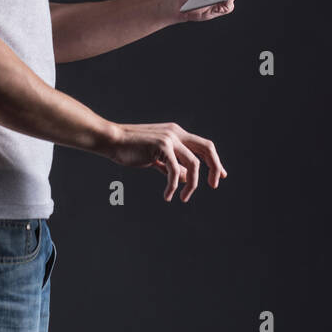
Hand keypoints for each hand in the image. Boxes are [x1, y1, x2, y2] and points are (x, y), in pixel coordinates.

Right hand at [105, 122, 226, 201]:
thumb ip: (172, 165)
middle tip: (213, 185)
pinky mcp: (161, 146)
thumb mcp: (156, 157)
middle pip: (207, 148)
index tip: (220, 176)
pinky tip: (168, 195)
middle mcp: (176, 133)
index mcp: (176, 133)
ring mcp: (169, 138)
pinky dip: (173, 185)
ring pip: (193, 164)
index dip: (214, 161)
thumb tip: (187, 178)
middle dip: (215, 167)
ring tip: (183, 198)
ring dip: (192, 184)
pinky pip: (174, 170)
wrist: (112, 140)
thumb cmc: (131, 149)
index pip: (203, 146)